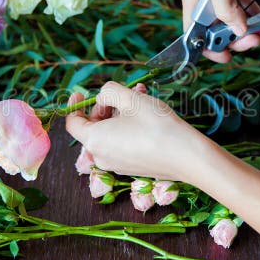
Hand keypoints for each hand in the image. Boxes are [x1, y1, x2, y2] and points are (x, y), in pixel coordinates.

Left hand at [64, 82, 206, 180]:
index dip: (74, 105)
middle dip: (104, 106)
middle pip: (92, 127)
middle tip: (121, 93)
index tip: (81, 92)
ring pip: (110, 133)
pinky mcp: (132, 168)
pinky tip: (146, 115)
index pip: (73, 123)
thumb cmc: (156, 126)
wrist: (187, 157)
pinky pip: (122, 144)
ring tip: (139, 97)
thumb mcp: (130, 98)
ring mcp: (117, 165)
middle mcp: (101, 156)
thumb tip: (102, 98)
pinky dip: (127, 128)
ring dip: (120, 114)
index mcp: (94, 140)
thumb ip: (108, 91)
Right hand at [180, 0, 259, 63]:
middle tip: (255, 42)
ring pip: (232, 20)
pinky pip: (243, 8)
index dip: (208, 47)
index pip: (193, 31)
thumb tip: (236, 32)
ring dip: (249, 31)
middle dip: (236, 38)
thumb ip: (225, 11)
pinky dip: (254, 18)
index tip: (226, 58)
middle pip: (216, 28)